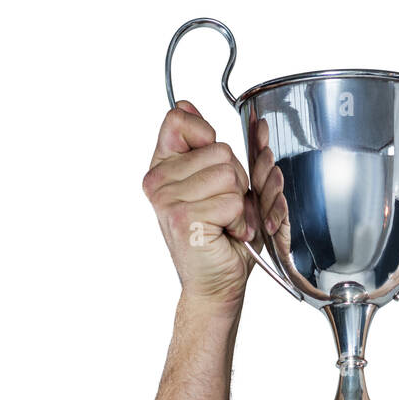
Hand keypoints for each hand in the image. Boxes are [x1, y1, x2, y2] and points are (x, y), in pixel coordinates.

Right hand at [142, 101, 261, 310]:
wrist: (217, 285)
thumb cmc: (222, 239)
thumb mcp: (223, 186)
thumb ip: (220, 149)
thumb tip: (219, 114)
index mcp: (163, 166)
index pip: (180, 118)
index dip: (206, 135)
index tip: (212, 167)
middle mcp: (157, 180)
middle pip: (220, 149)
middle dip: (237, 181)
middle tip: (226, 209)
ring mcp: (166, 198)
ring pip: (229, 174)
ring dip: (240, 203)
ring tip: (227, 223)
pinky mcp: (182, 217)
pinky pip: (232, 200)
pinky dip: (240, 221)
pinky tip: (227, 235)